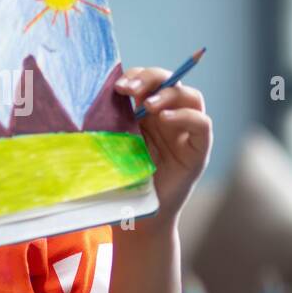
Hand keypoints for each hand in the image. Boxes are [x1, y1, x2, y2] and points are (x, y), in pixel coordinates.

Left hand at [114, 67, 212, 224]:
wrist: (138, 216)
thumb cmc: (123, 180)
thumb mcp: (114, 146)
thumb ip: (110, 123)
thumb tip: (89, 97)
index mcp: (147, 112)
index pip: (149, 80)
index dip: (136, 76)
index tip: (116, 86)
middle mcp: (169, 117)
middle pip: (171, 81)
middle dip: (150, 79)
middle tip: (129, 89)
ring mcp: (186, 132)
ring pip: (191, 96)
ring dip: (169, 94)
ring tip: (149, 105)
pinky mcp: (198, 150)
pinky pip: (202, 125)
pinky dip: (187, 117)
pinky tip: (166, 120)